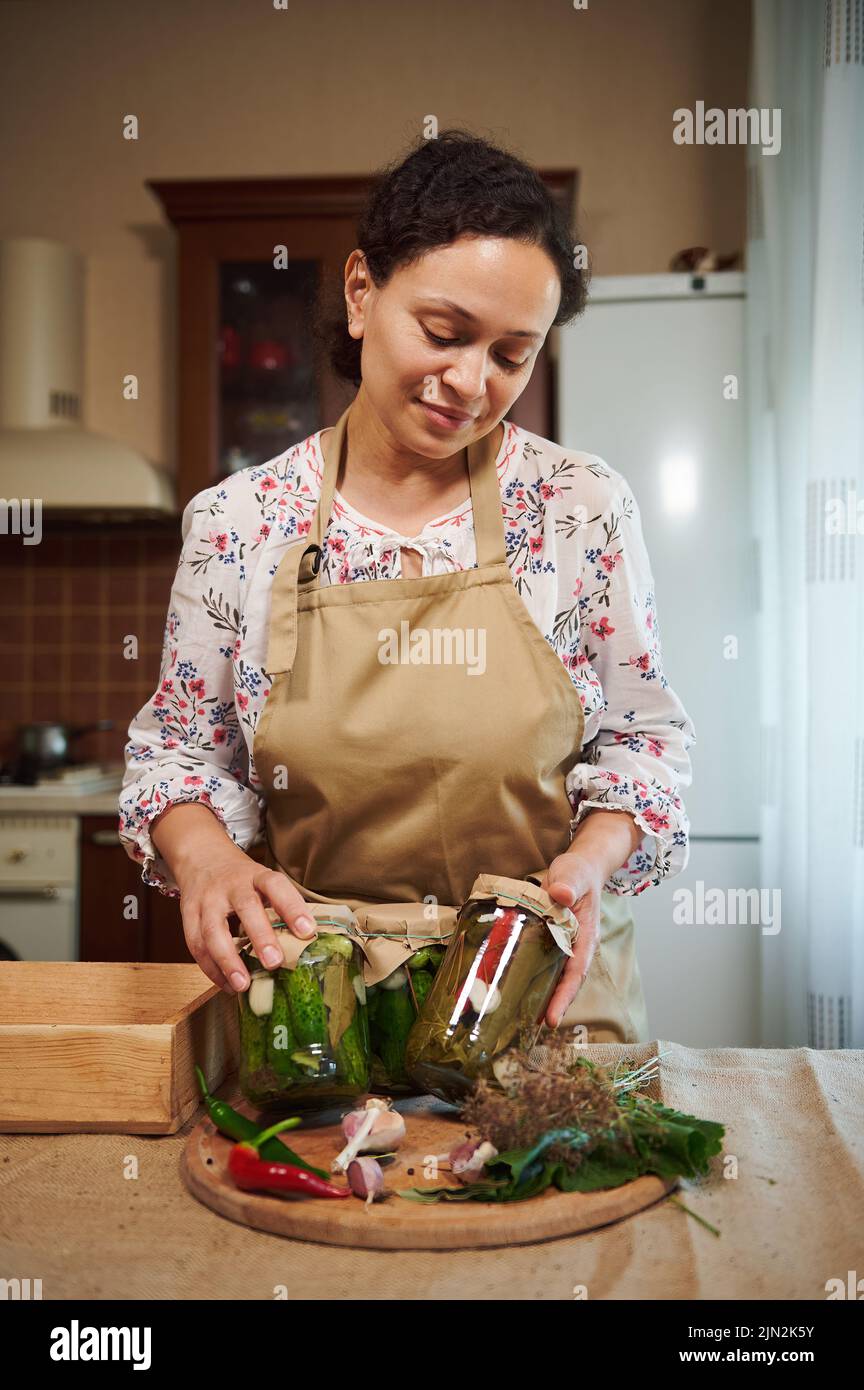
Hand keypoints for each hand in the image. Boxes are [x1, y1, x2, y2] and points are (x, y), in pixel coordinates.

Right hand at [175, 841, 317, 995]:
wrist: (202, 858)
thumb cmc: (241, 879)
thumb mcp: (262, 881)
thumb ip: (279, 907)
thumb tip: (307, 943)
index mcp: (256, 875)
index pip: (276, 886)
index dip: (292, 907)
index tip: (308, 931)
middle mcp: (232, 885)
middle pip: (246, 907)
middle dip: (260, 936)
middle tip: (274, 962)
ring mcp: (207, 900)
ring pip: (213, 931)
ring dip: (227, 961)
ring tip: (243, 985)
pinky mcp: (188, 915)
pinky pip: (196, 944)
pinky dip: (211, 968)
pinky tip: (227, 984)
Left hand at [535, 849, 605, 1027]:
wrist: (581, 868)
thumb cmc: (578, 872)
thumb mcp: (573, 874)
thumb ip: (569, 884)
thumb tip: (562, 895)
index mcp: (585, 937)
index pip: (576, 973)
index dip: (564, 997)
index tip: (552, 1020)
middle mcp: (576, 947)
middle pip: (565, 983)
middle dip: (552, 1006)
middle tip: (531, 1028)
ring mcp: (564, 947)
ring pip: (553, 977)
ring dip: (541, 997)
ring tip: (519, 1018)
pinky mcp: (550, 942)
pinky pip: (542, 964)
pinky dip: (531, 979)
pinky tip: (515, 989)